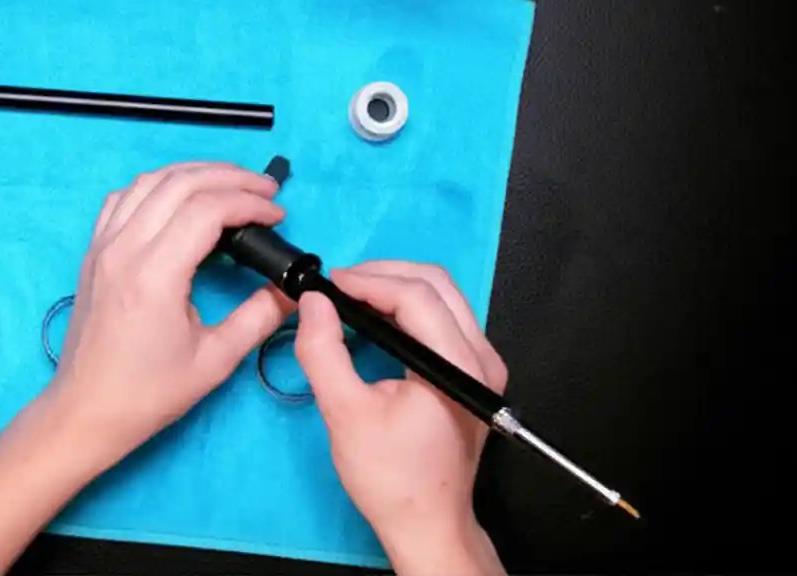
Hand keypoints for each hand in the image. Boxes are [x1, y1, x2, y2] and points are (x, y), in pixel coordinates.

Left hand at [46, 162, 295, 466]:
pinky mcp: (93, 252)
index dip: (248, 202)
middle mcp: (124, 249)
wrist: (86, 410)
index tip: (277, 215)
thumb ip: (258, 317)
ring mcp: (103, 246)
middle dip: (229, 177)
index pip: (206, 209)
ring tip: (230, 185)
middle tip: (265, 190)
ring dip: (194, 173)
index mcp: (154, 275)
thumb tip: (292, 289)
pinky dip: (156, 186)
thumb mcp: (215, 360)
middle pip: (179, 182)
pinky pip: (123, 198)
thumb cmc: (148, 393)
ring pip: (149, 181)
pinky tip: (179, 198)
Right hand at [294, 261, 507, 574]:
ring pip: (443, 295)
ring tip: (351, 297)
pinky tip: (376, 318)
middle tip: (338, 286)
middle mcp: (482, 357)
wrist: (427, 522)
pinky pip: (445, 317)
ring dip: (395, 286)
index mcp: (458, 365)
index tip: (326, 284)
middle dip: (382, 274)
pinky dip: (408, 306)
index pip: (415, 296)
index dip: (367, 281)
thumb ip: (324, 352)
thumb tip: (312, 301)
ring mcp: (484, 363)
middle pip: (436, 283)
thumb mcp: (344, 413)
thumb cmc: (390, 477)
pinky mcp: (475, 372)